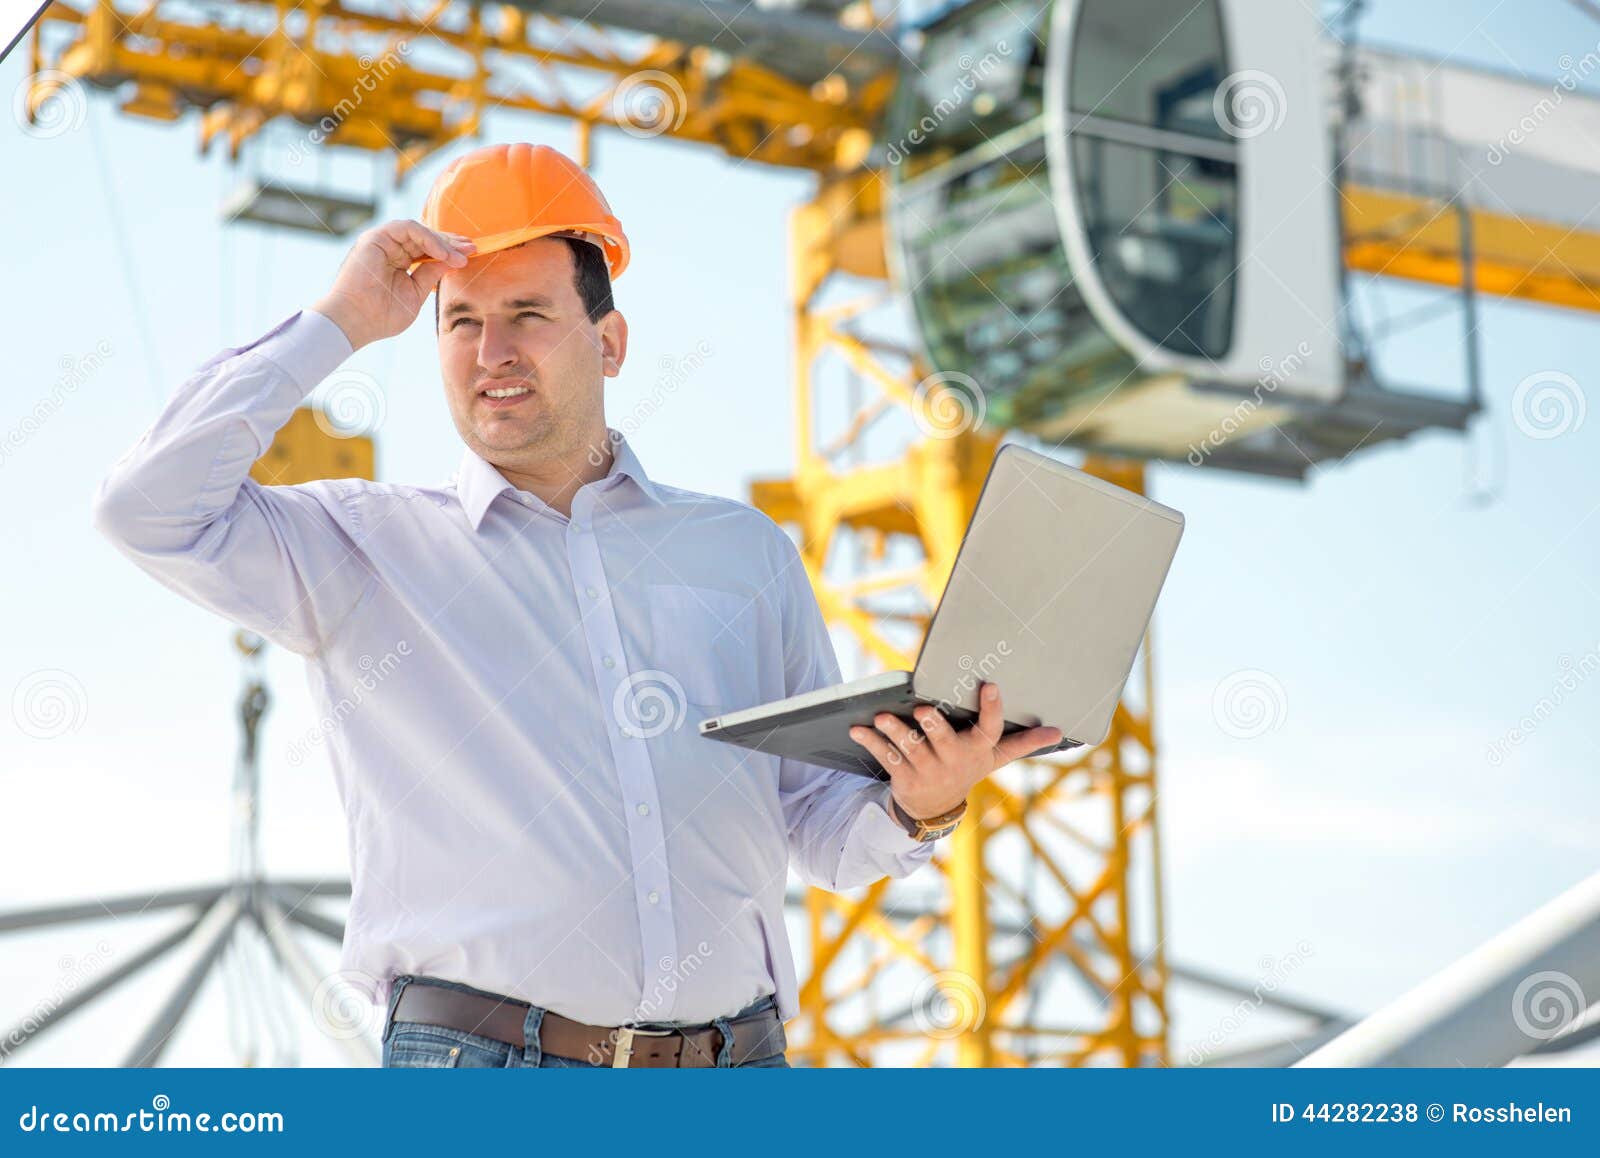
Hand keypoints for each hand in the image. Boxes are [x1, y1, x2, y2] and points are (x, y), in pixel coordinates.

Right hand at [310, 219, 475, 350]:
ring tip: (461, 255)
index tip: (470, 256)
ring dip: (443, 242)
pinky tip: (444, 254)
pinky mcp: (375, 237)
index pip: (427, 251)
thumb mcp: (416, 293)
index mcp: (398, 263)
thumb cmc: (381, 316)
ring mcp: (382, 242)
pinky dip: (428, 238)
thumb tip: (454, 261)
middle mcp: (389, 249)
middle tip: (473, 248)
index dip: (449, 252)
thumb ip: (431, 275)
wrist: (355, 322)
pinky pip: (408, 228)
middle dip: (451, 243)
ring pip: (419, 231)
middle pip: (425, 238)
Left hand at [848, 682, 1063, 819]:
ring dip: (895, 732)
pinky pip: (885, 757)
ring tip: (882, 717)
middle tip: (923, 711)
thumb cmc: (967, 768)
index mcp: (978, 750)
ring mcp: (927, 770)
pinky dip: (870, 742)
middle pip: (943, 741)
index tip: (990, 685)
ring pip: (910, 748)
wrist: (936, 809)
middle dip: (933, 726)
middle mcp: (954, 761)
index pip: (990, 728)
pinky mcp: (903, 776)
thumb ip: (1023, 742)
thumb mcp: (995, 757)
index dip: (991, 707)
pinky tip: (856, 729)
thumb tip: (1060, 731)